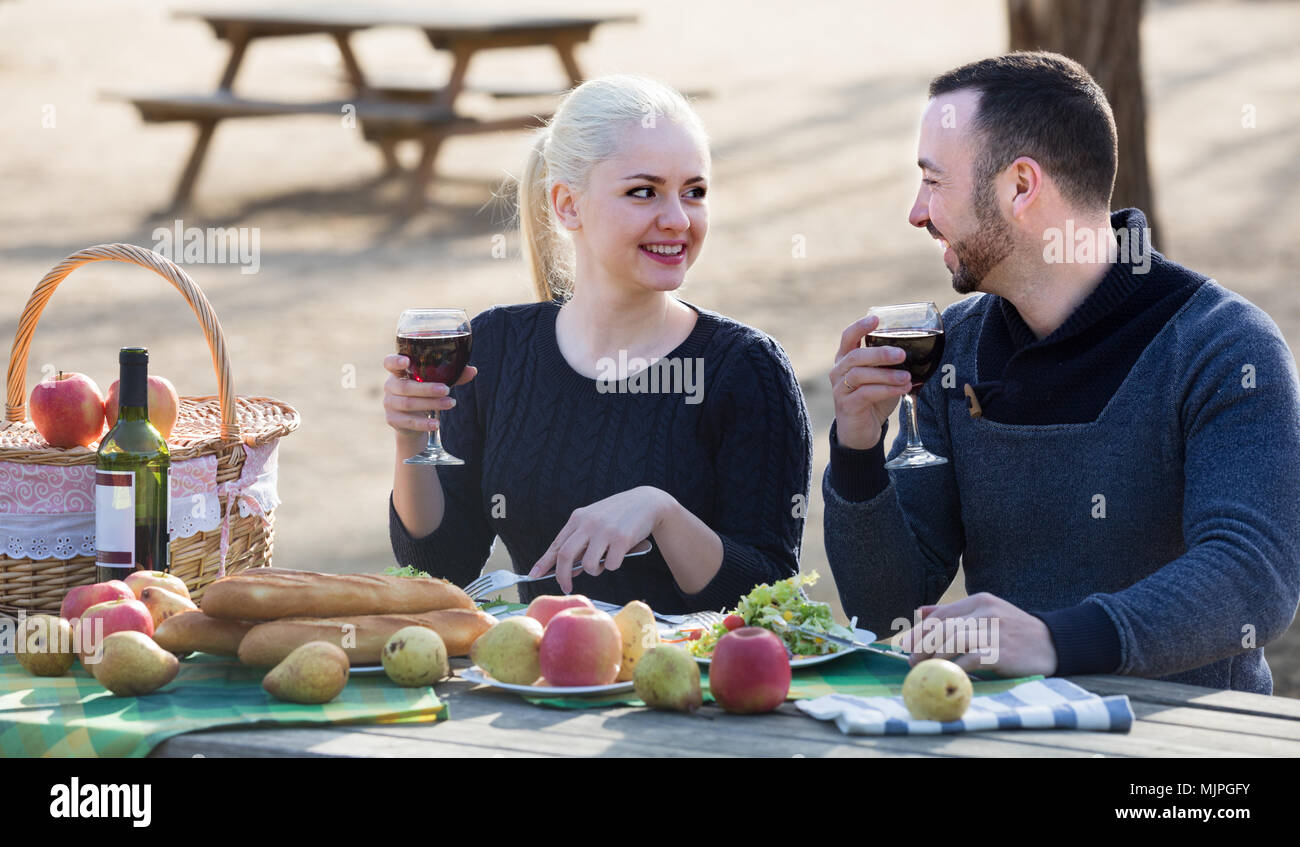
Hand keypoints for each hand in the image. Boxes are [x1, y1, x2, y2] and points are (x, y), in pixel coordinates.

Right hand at [382, 354, 476, 436]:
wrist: (412, 420)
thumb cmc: (424, 393)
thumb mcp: (436, 382)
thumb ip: (453, 376)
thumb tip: (473, 371)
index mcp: (398, 372)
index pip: (389, 363)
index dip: (395, 361)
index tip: (406, 361)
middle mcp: (391, 386)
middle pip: (405, 386)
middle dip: (427, 388)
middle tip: (446, 389)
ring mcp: (389, 403)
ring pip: (408, 404)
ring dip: (431, 404)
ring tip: (450, 403)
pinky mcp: (393, 420)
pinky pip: (408, 422)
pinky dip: (424, 424)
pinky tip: (437, 424)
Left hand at [528, 487, 668, 593]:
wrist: (648, 502)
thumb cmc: (618, 515)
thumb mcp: (595, 519)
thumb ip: (581, 538)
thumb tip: (568, 568)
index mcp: (578, 518)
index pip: (556, 544)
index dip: (544, 562)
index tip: (533, 575)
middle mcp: (588, 523)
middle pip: (565, 556)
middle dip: (563, 576)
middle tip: (566, 586)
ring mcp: (605, 531)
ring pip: (588, 565)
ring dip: (594, 570)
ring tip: (603, 562)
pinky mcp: (622, 539)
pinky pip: (611, 565)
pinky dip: (614, 565)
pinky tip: (620, 553)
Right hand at [829, 314, 910, 449]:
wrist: (861, 432)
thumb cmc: (873, 401)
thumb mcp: (882, 378)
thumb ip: (892, 365)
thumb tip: (921, 352)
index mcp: (846, 360)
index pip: (848, 337)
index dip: (860, 326)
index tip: (877, 319)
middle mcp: (838, 372)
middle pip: (855, 356)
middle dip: (880, 353)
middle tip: (902, 355)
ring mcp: (840, 389)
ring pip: (860, 375)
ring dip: (886, 375)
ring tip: (907, 378)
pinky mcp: (847, 406)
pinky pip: (866, 394)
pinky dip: (886, 390)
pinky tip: (902, 390)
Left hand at [896, 592, 1058, 677]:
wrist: (1053, 643)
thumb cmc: (1014, 631)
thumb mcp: (987, 614)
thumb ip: (954, 613)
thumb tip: (919, 612)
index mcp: (980, 601)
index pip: (940, 615)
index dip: (920, 632)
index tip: (907, 647)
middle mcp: (986, 613)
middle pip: (943, 628)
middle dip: (922, 646)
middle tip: (912, 662)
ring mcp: (995, 631)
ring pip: (953, 641)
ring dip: (934, 657)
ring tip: (926, 669)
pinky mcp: (1002, 652)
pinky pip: (971, 659)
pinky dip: (956, 668)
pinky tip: (949, 675)